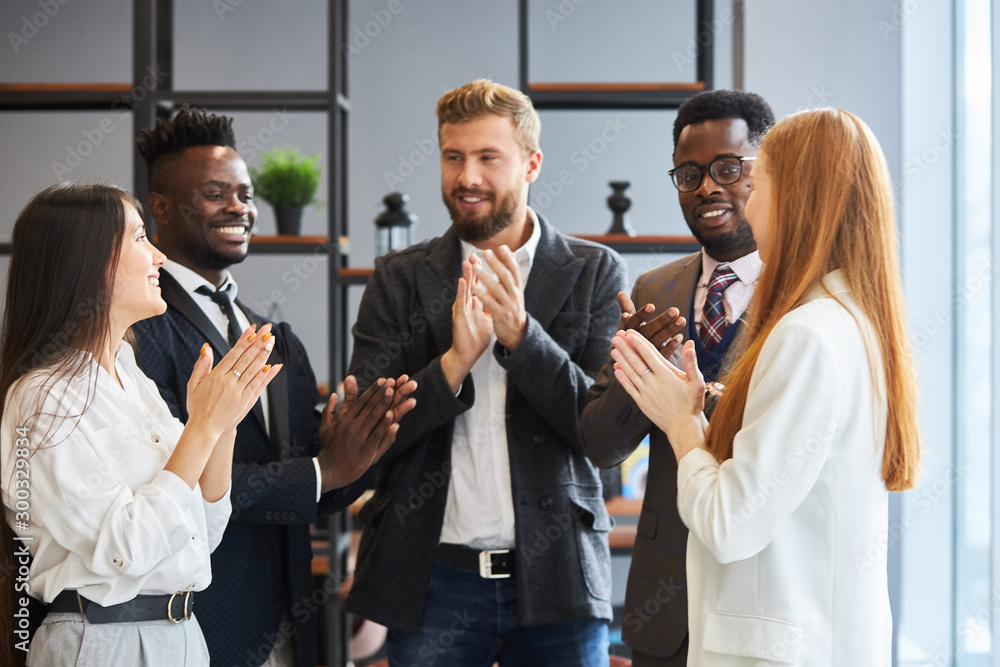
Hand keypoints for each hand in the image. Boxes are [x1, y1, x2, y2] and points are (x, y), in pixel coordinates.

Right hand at [186, 323, 282, 436]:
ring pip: (253, 369)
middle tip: (266, 330)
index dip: (244, 340)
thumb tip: (206, 347)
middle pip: (246, 358)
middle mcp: (228, 382)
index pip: (233, 353)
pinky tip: (272, 366)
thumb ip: (201, 365)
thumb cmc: (198, 406)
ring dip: (263, 355)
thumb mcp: (194, 384)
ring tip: (271, 342)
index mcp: (216, 375)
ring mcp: (238, 391)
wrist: (205, 428)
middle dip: (257, 342)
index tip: (252, 329)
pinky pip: (257, 385)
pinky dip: (264, 375)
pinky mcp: (245, 401)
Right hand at [317, 374, 417, 491]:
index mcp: (344, 421)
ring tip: (393, 392)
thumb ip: (329, 409)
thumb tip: (333, 394)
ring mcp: (359, 438)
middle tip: (391, 382)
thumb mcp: (325, 427)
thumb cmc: (328, 448)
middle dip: (380, 393)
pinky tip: (393, 416)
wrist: (329, 471)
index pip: (360, 402)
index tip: (382, 381)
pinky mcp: (365, 450)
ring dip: (384, 404)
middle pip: (369, 407)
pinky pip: (377, 435)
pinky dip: (385, 425)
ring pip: (374, 418)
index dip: (372, 391)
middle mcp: (352, 427)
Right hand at [441, 258, 492, 391]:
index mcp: (473, 304)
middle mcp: (466, 304)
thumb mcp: (486, 318)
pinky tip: (463, 282)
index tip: (486, 260)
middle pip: (470, 283)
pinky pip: (461, 302)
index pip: (477, 284)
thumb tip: (495, 298)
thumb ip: (488, 307)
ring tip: (468, 262)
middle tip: (475, 254)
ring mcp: (462, 309)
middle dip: (473, 269)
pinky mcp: (459, 317)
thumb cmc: (475, 337)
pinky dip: (461, 291)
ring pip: (464, 290)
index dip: (481, 272)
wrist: (466, 354)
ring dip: (466, 275)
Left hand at [473, 246, 526, 350]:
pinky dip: (482, 295)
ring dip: (486, 277)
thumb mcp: (515, 291)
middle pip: (506, 277)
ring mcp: (508, 305)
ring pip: (497, 289)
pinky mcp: (501, 315)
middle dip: (496, 264)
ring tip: (476, 267)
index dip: (508, 259)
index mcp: (517, 288)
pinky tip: (473, 288)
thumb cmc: (513, 309)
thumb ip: (511, 274)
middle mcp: (515, 295)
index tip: (502, 247)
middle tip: (486, 252)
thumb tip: (511, 254)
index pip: (514, 270)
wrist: (517, 334)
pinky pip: (490, 303)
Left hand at [611, 332, 705, 459]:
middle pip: (636, 362)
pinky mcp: (641, 402)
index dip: (638, 343)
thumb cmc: (692, 404)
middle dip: (625, 348)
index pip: (649, 355)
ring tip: (613, 349)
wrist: (683, 427)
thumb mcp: (697, 382)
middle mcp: (653, 383)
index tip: (629, 333)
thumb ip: (691, 362)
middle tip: (616, 336)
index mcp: (666, 375)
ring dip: (621, 360)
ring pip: (631, 373)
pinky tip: (616, 369)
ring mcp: (646, 393)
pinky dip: (622, 378)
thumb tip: (690, 342)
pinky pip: (629, 388)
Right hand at [617, 291, 685, 358]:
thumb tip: (620, 292)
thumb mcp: (627, 323)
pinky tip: (680, 337)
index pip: (633, 322)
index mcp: (626, 332)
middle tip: (676, 310)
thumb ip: (626, 308)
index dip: (642, 315)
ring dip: (670, 330)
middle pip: (648, 331)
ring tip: (682, 319)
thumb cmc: (630, 337)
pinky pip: (663, 353)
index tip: (652, 306)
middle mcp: (634, 343)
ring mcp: (643, 354)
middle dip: (662, 320)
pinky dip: (671, 345)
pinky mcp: (652, 363)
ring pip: (658, 341)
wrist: (628, 364)